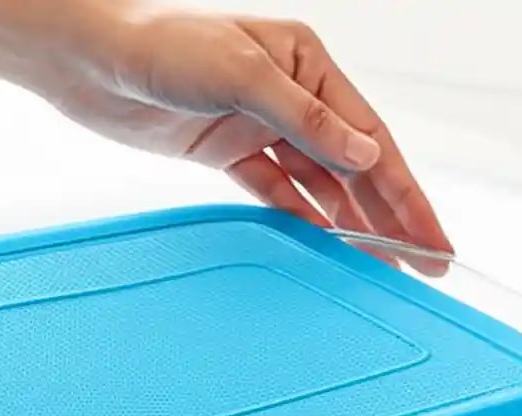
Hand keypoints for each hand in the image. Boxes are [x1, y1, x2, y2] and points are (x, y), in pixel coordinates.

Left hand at [43, 10, 451, 251]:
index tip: (433, 237)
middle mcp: (289, 92)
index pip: (371, 137)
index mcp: (306, 62)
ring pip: (318, 182)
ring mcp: (257, 123)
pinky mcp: (224, 149)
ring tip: (381, 263)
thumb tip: (366, 155)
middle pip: (353, 165)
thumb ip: (304, 118)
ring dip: (350, 222)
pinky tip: (324, 245)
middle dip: (391, 215)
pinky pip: (274, 190)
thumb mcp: (238, 75)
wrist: (88, 60)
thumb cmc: (160, 44)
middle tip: (424, 263)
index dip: (407, 192)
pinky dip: (299, 217)